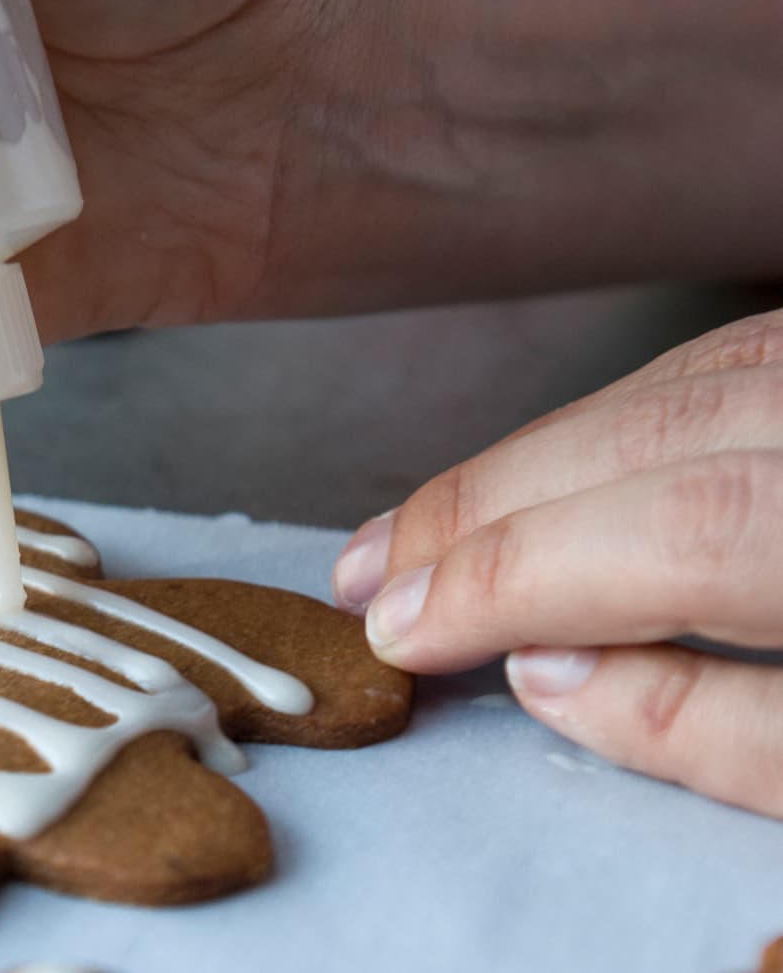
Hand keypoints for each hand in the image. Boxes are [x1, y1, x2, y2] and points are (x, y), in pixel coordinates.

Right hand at [332, 311, 782, 817]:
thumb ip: (721, 732)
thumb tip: (545, 678)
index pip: (674, 533)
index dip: (510, 580)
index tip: (405, 632)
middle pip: (638, 440)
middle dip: (478, 511)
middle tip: (371, 576)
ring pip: (655, 388)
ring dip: (518, 461)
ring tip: (421, 525)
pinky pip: (699, 361)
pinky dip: (596, 420)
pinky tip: (535, 465)